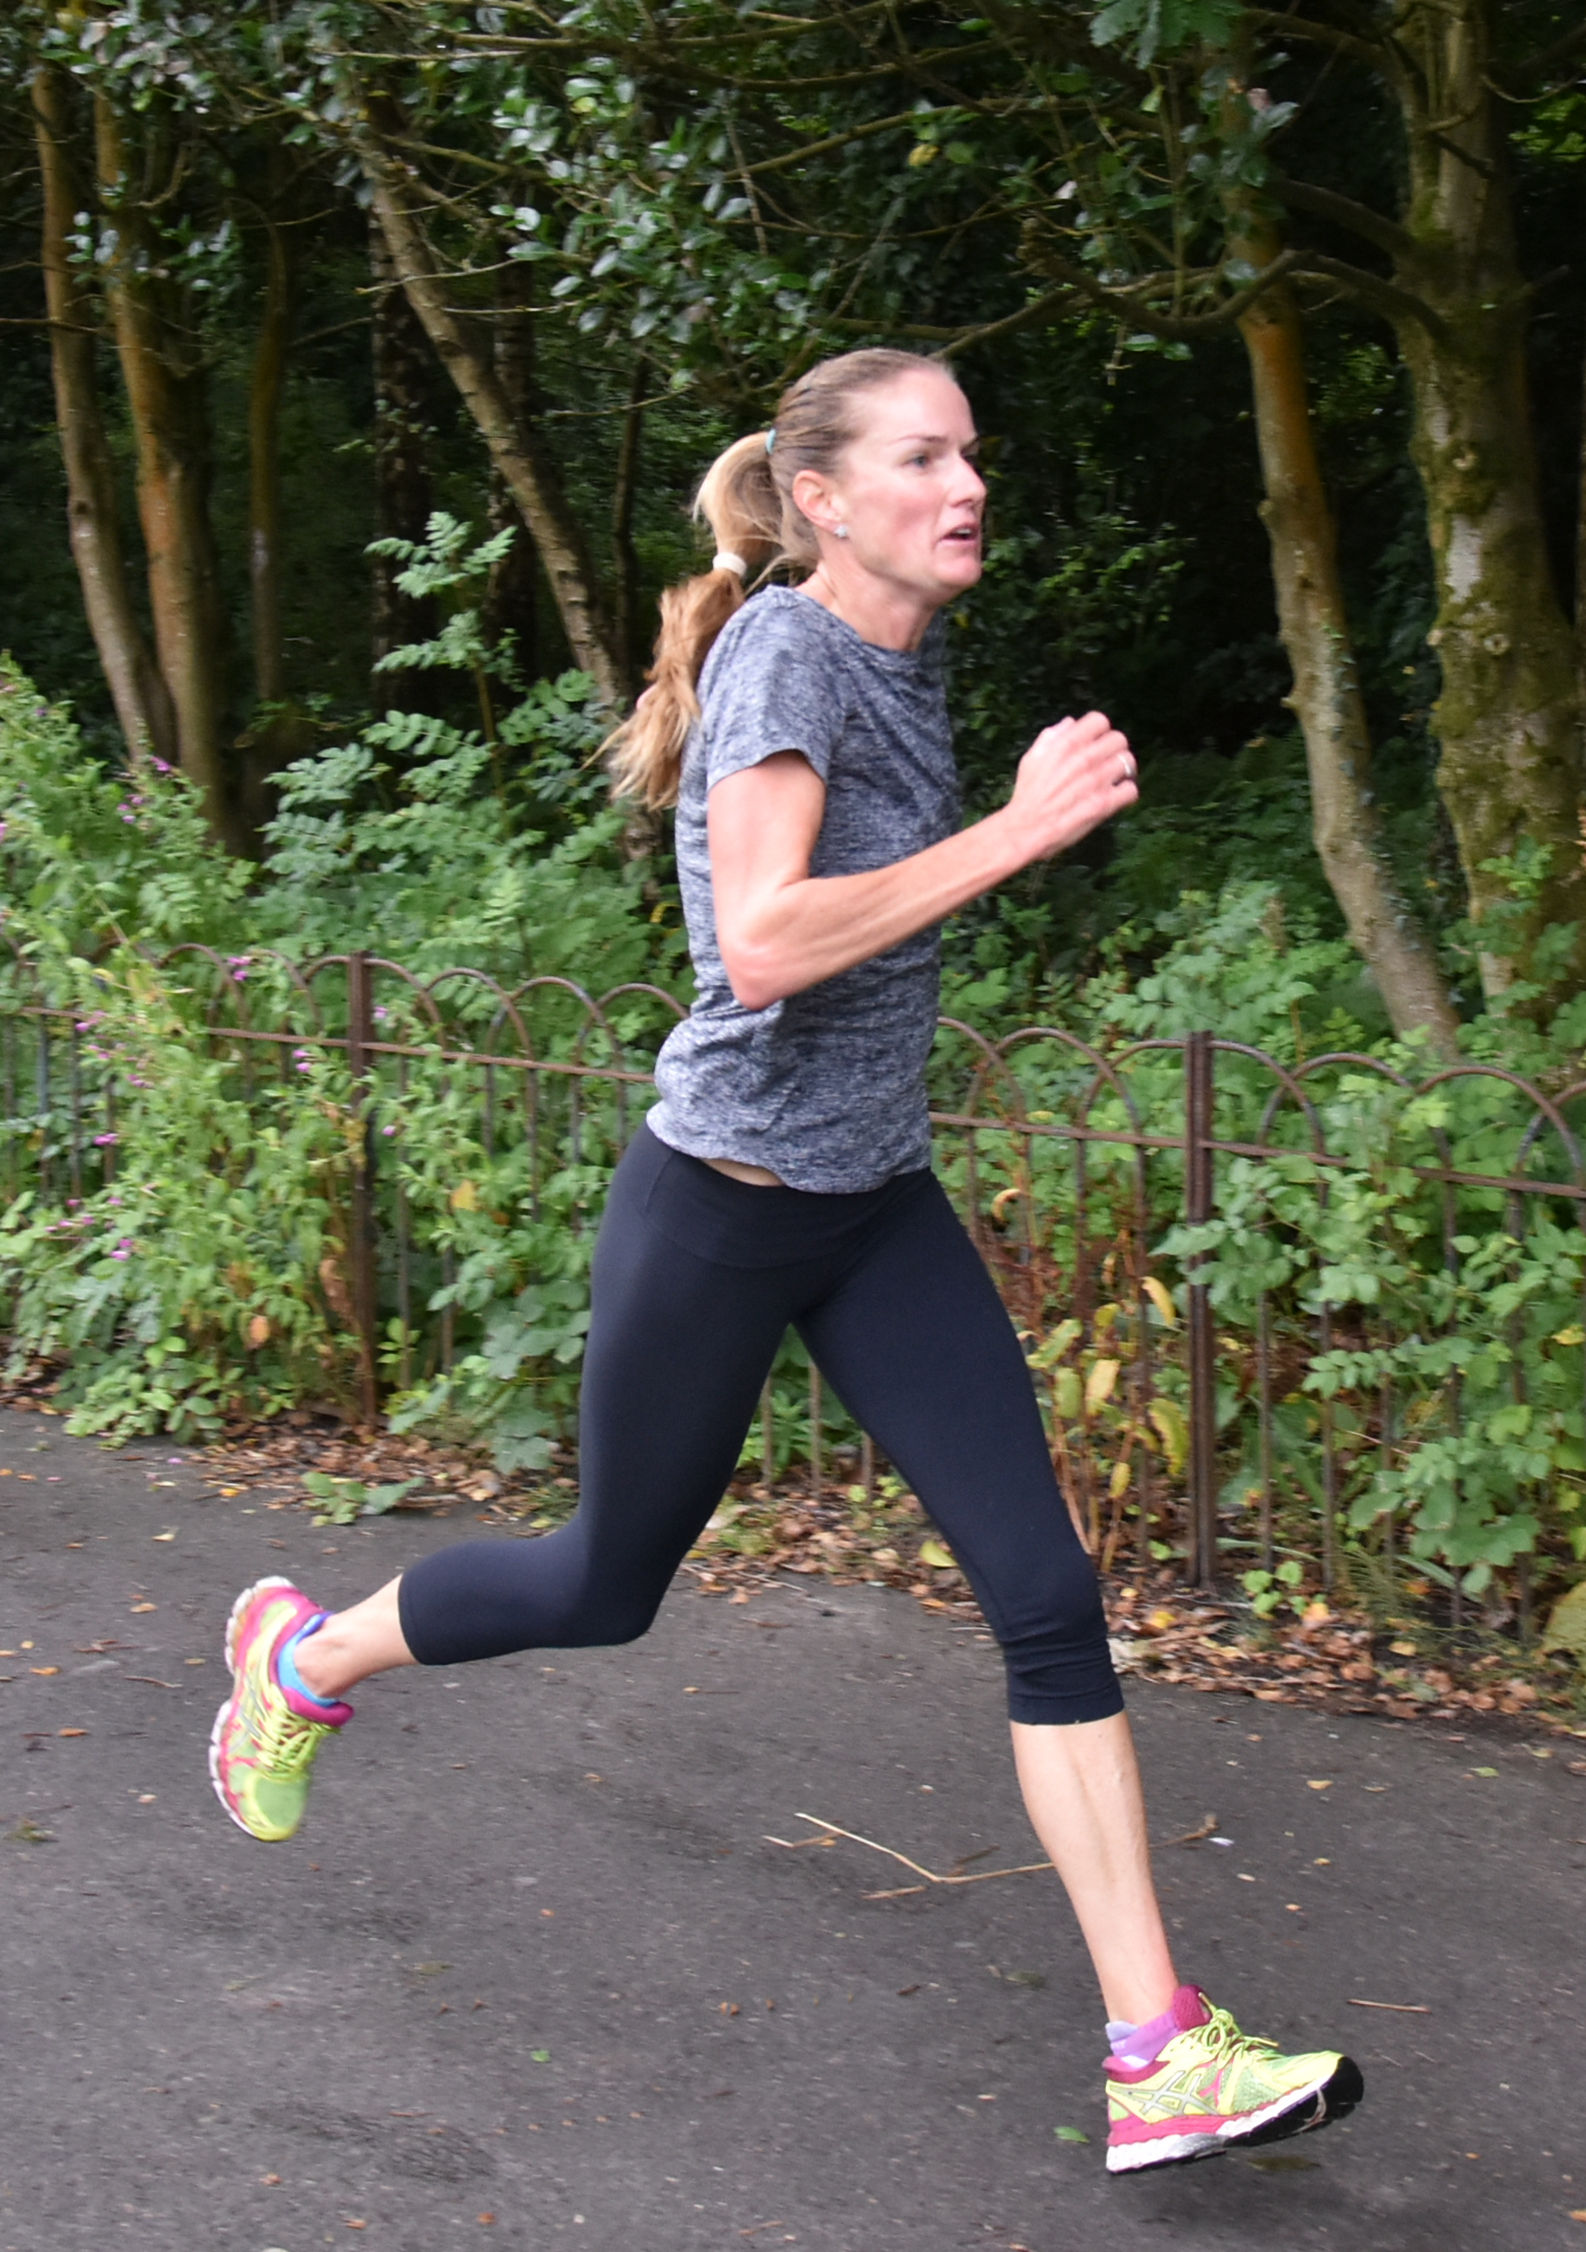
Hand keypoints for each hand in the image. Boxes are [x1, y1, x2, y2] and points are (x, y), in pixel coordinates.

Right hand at [1002, 710, 1136, 862]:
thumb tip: (1070, 723)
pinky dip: (1126, 793)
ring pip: (1128, 762)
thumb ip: (1051, 737)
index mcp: (1066, 744)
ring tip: (1114, 779)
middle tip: (1108, 761)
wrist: (1025, 829)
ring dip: (1123, 770)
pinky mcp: (1105, 804)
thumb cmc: (1027, 795)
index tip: (1096, 742)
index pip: (1099, 721)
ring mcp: (1097, 781)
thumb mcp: (1032, 759)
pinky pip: (1131, 790)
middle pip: (1119, 739)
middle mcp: (1085, 758)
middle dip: (1115, 749)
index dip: (1100, 731)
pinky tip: (1116, 797)